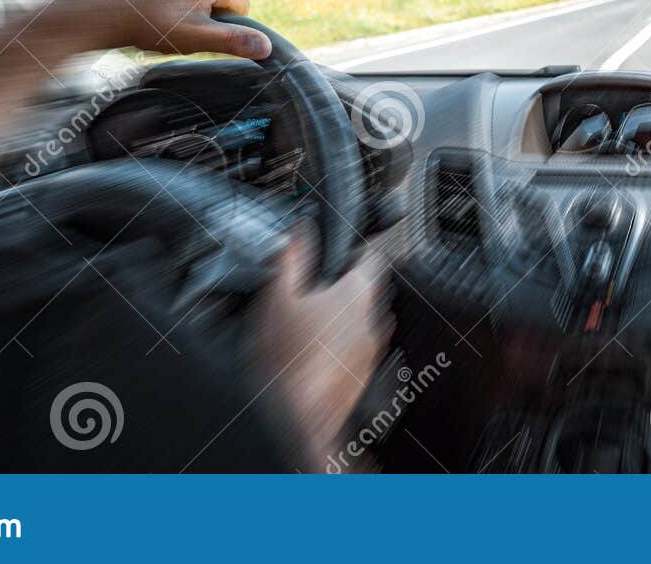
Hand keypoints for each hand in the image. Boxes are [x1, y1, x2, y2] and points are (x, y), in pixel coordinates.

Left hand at [38, 0, 273, 60]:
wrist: (96, 11)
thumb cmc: (146, 25)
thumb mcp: (193, 39)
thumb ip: (231, 42)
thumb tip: (267, 47)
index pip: (241, 5)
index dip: (228, 27)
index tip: (203, 36)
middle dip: (206, 20)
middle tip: (179, 34)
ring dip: (186, 14)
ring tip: (160, 28)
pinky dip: (167, 7)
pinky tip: (147, 19)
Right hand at [250, 231, 392, 468]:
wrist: (300, 419)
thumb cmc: (287, 359)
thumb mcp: (277, 300)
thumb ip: (290, 260)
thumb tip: (300, 231)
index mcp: (355, 294)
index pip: (373, 257)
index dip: (358, 251)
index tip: (343, 253)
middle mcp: (372, 319)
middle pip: (370, 290)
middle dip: (351, 285)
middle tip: (321, 289)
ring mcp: (372, 350)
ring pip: (367, 321)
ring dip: (350, 317)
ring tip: (318, 324)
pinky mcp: (365, 375)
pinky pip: (361, 349)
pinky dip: (346, 345)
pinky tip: (321, 354)